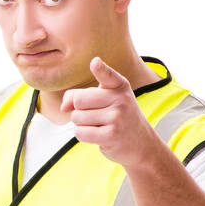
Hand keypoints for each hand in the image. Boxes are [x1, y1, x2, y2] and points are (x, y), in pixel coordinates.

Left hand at [61, 56, 160, 170]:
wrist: (141, 143)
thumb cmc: (117, 118)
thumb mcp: (105, 101)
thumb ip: (79, 96)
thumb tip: (63, 107)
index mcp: (119, 86)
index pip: (108, 75)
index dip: (100, 69)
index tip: (95, 62)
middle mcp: (120, 99)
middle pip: (78, 100)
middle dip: (78, 110)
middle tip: (94, 116)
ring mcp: (117, 117)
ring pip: (77, 117)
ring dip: (81, 124)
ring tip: (99, 126)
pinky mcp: (111, 134)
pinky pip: (80, 132)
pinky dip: (82, 135)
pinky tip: (97, 135)